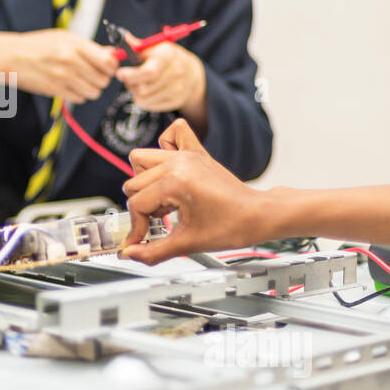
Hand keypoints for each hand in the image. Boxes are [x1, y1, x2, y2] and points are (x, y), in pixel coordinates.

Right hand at [11, 29, 119, 103]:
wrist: (12, 56)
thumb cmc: (38, 45)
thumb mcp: (65, 38)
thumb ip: (90, 47)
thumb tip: (113, 53)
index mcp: (75, 45)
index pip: (108, 62)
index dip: (112, 66)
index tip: (108, 66)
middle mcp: (70, 61)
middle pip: (103, 79)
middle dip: (102, 78)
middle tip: (95, 74)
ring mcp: (62, 77)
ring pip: (94, 92)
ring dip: (92, 88)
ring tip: (84, 81)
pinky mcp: (55, 90)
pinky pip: (79, 99)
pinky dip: (80, 95)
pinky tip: (72, 86)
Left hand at [115, 32, 206, 116]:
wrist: (190, 72)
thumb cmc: (165, 58)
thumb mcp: (153, 48)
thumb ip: (136, 45)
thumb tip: (123, 37)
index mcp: (168, 56)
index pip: (149, 72)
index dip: (131, 75)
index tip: (119, 73)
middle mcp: (176, 73)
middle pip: (144, 89)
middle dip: (130, 84)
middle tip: (128, 79)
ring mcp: (178, 89)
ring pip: (144, 99)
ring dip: (135, 93)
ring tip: (138, 85)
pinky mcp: (177, 101)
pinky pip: (150, 106)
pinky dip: (143, 101)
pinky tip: (146, 92)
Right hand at [119, 119, 265, 262]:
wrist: (259, 215)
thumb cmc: (233, 226)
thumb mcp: (188, 243)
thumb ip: (153, 252)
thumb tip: (130, 254)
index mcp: (176, 181)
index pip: (137, 203)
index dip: (137, 228)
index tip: (141, 241)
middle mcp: (178, 162)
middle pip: (134, 183)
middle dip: (143, 208)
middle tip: (161, 222)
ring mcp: (186, 155)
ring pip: (142, 160)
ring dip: (146, 182)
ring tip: (164, 200)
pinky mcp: (195, 153)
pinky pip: (171, 135)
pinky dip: (165, 149)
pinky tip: (171, 173)